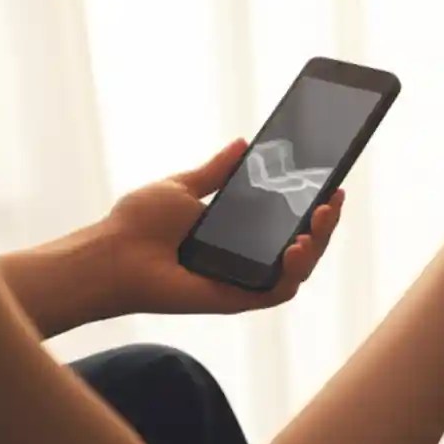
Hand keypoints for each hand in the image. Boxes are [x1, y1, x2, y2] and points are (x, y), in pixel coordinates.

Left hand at [96, 140, 345, 316]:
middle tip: (332, 200)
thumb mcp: (184, 186)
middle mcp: (245, 258)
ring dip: (317, 246)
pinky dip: (293, 271)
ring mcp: (243, 280)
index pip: (287, 222)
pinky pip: (277, 291)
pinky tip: (295, 247)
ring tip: (318, 220)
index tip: (330, 185)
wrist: (112, 253)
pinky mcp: (236, 299)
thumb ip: (216, 171)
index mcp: (236, 233)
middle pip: (302, 246)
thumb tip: (243, 144)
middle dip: (325, 224)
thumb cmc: (138, 223)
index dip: (313, 207)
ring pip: (298, 270)